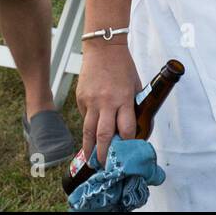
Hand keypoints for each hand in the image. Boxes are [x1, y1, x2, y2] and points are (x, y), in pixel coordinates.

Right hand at [76, 42, 141, 167]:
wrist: (103, 48)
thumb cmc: (123, 66)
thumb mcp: (135, 84)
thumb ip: (133, 103)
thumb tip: (132, 122)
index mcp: (124, 98)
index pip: (126, 128)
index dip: (127, 142)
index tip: (127, 151)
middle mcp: (106, 102)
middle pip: (104, 134)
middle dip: (104, 153)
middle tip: (104, 166)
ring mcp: (91, 101)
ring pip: (88, 131)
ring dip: (89, 148)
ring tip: (91, 160)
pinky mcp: (80, 98)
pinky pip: (84, 117)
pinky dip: (87, 126)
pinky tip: (90, 134)